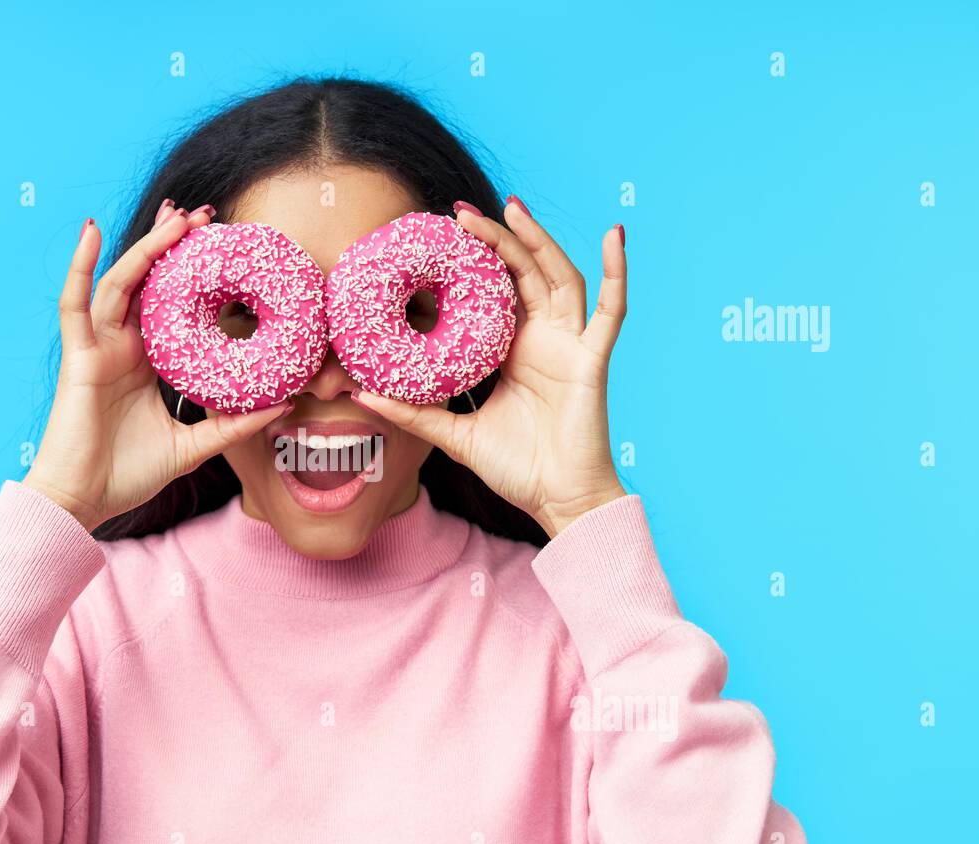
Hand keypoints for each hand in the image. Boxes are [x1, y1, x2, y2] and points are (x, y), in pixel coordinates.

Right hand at [23, 201, 291, 530]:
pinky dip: (80, 265)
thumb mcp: (194, 446)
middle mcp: (121, 347)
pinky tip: (92, 230)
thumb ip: (234, 425)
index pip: (171, 306)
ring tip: (177, 217)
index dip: (192, 276)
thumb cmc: (129, 475)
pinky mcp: (78, 356)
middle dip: (173, 246)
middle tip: (206, 216)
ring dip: (147, 246)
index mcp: (146, 363)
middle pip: (147, 283)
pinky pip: (74, 303)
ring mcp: (97, 347)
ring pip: (121, 282)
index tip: (223, 250)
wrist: (85, 502)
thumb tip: (283, 404)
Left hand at [352, 198, 627, 537]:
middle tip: (460, 212)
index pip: (493, 294)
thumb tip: (361, 393)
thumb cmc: (516, 468)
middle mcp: (543, 340)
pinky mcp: (592, 358)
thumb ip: (414, 413)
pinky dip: (617, 271)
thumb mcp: (455, 435)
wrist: (557, 501)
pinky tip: (615, 235)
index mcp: (513, 351)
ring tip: (511, 208)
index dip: (473, 264)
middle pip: (522, 273)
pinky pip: (611, 309)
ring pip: (558, 277)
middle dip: (496, 239)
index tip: (440, 236)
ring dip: (538, 240)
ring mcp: (570, 344)